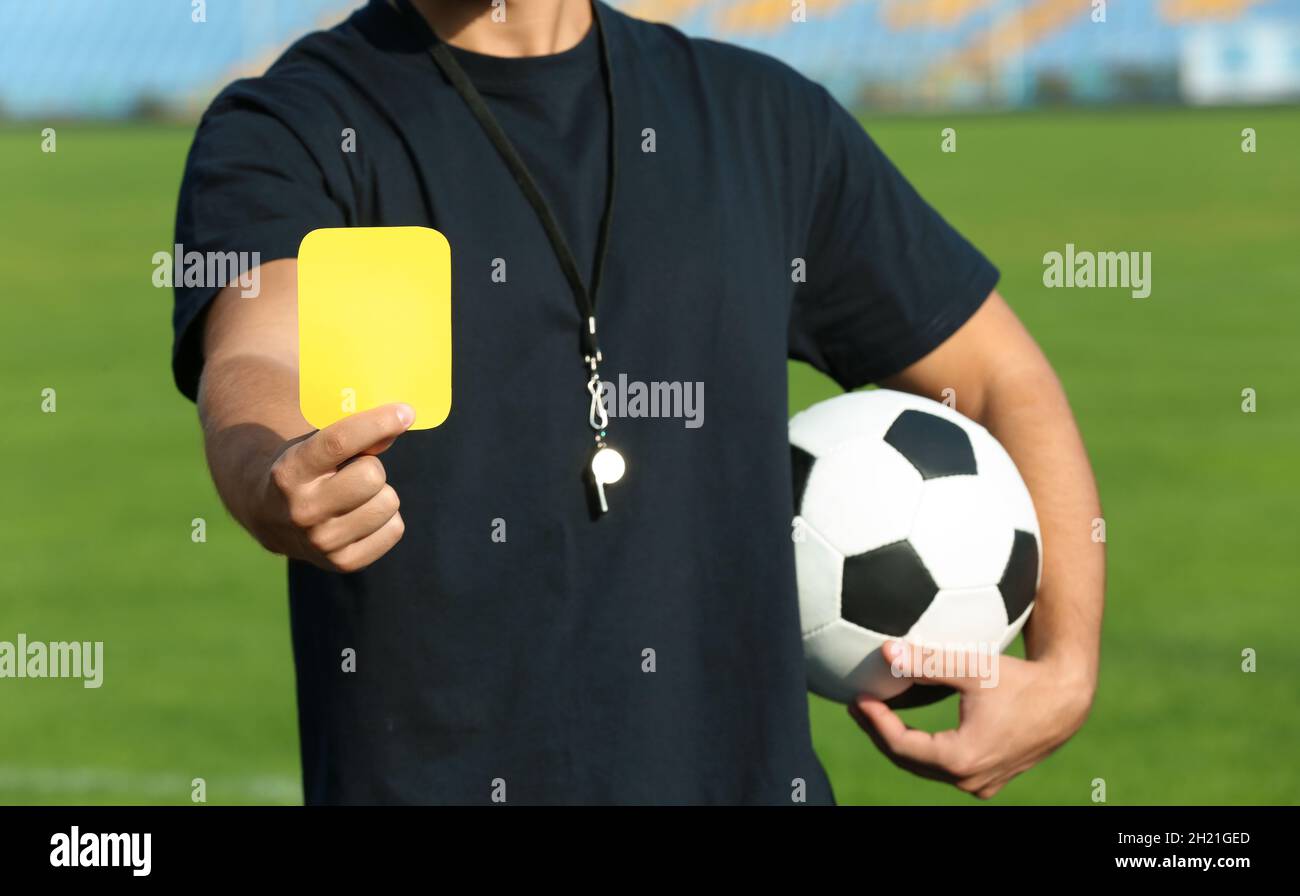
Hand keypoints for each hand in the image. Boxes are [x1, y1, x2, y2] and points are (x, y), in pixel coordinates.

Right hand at [250, 403, 414, 572]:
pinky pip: (394, 529)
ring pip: (388, 502)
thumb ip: (355, 432)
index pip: (340, 442)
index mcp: (290, 472)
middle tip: (356, 470)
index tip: (405, 412)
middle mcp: (302, 510)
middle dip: (372, 467)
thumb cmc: (305, 469)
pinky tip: (362, 515)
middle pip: (372, 476)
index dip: (377, 423)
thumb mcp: (314, 443)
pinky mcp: (342, 563)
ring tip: (356, 495)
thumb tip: (401, 421)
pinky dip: (387, 518)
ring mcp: (321, 541)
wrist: (270, 516)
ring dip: (381, 493)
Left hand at [849, 640, 1094, 798]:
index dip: (875, 721)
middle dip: (879, 732)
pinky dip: (922, 749)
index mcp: (961, 758)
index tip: (858, 697)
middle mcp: (970, 779)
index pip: (901, 744)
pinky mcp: (990, 778)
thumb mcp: (973, 667)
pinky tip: (908, 724)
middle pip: (908, 760)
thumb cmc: (1021, 680)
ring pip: (926, 767)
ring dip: (899, 743)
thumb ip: (928, 661)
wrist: (1066, 701)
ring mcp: (981, 784)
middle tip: (858, 706)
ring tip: (875, 714)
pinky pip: (945, 768)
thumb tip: (886, 651)